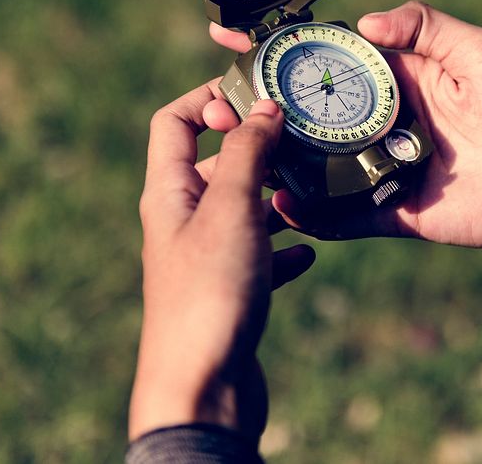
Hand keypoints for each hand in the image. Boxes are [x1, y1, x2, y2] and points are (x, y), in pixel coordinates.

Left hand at [129, 81, 315, 441]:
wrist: (203, 388)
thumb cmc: (210, 292)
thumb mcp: (231, 209)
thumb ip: (247, 152)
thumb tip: (264, 107)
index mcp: (167, 192)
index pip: (174, 121)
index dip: (209, 98)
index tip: (257, 94)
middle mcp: (182, 220)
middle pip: (213, 162)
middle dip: (256, 147)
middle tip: (301, 138)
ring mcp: (206, 257)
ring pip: (242, 208)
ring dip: (275, 196)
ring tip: (313, 188)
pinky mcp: (230, 291)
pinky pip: (260, 255)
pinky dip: (284, 247)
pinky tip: (310, 250)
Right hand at [204, 2, 481, 276]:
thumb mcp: (480, 50)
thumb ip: (425, 27)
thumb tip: (364, 23)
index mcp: (399, 77)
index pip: (326, 57)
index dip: (279, 46)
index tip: (229, 35)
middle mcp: (382, 121)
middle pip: (308, 112)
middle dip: (259, 105)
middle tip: (211, 101)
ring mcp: (383, 167)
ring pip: (316, 163)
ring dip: (271, 157)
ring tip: (227, 150)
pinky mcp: (394, 212)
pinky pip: (343, 215)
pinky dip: (311, 213)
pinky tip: (277, 203)